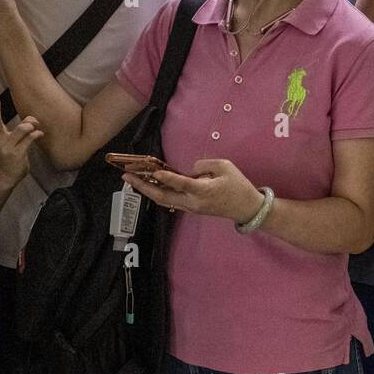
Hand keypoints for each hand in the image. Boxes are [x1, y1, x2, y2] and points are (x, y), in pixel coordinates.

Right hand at [0, 87, 42, 190]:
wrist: (7, 177)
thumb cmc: (10, 153)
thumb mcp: (10, 139)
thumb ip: (21, 127)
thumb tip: (32, 119)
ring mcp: (7, 147)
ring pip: (21, 129)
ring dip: (30, 125)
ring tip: (33, 128)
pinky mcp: (16, 154)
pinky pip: (29, 139)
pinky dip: (36, 134)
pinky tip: (38, 134)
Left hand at [123, 157, 263, 221]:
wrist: (246, 208)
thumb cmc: (238, 185)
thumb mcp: (226, 166)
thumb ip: (204, 165)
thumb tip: (190, 171)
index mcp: (203, 191)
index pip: (181, 184)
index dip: (167, 177)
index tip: (154, 172)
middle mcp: (192, 202)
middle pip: (163, 196)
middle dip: (142, 186)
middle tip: (126, 176)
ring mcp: (190, 207)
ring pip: (163, 200)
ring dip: (146, 190)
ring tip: (132, 180)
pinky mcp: (191, 208)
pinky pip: (170, 200)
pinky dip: (157, 192)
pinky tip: (150, 184)